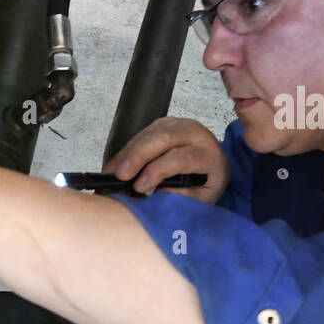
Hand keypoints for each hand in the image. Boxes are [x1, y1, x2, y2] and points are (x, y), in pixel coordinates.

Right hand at [103, 115, 229, 203]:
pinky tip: (117, 164)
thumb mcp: (201, 198)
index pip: (181, 158)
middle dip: (138, 156)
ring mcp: (179, 125)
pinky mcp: (163, 124)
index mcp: (210, 155)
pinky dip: (127, 149)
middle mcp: (197, 134)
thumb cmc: (205, 185)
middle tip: (119, 175)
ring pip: (149, 134)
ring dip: (128, 153)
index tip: (139, 187)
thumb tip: (156, 193)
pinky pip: (142, 134)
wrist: (212, 166)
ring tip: (111, 172)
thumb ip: (182, 197)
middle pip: (164, 138)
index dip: (158, 171)